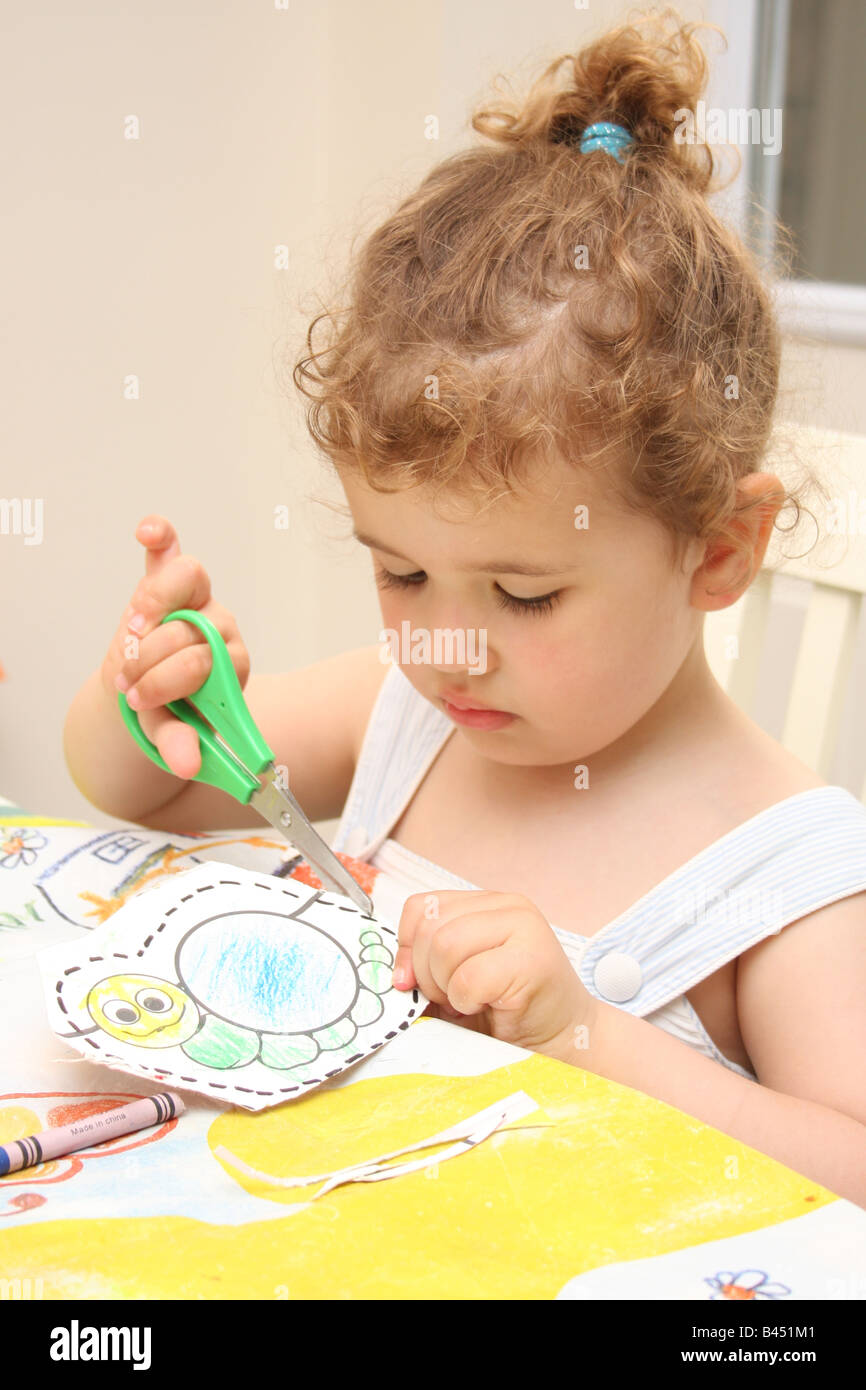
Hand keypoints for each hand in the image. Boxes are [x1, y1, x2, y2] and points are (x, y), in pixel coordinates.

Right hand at [102, 515, 250, 778]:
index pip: (210, 656)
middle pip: (189, 626)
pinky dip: (161, 537)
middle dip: (150, 659)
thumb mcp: (168, 731)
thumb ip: (178, 744)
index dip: (173, 675)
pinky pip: (169, 550)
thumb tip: (184, 765)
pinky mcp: (166, 580)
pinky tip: (149, 533)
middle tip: (129, 684)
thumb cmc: (164, 710)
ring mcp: (195, 599)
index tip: (141, 698)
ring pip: (180, 584)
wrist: (143, 693)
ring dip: (148, 610)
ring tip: (127, 638)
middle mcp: (220, 626)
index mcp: (231, 662)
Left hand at [391, 889, 596, 1061]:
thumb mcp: (453, 979)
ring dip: (448, 987)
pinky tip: (489, 1006)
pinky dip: (467, 1001)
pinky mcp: (533, 959)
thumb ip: (424, 964)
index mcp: (485, 903)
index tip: (415, 981)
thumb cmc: (505, 1014)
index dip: (407, 948)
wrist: (562, 1042)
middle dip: (427, 974)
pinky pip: (470, 977)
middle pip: (430, 927)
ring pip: (446, 946)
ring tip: (471, 1001)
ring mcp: (524, 926)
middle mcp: (507, 905)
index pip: (420, 907)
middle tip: (453, 997)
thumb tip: (396, 973)